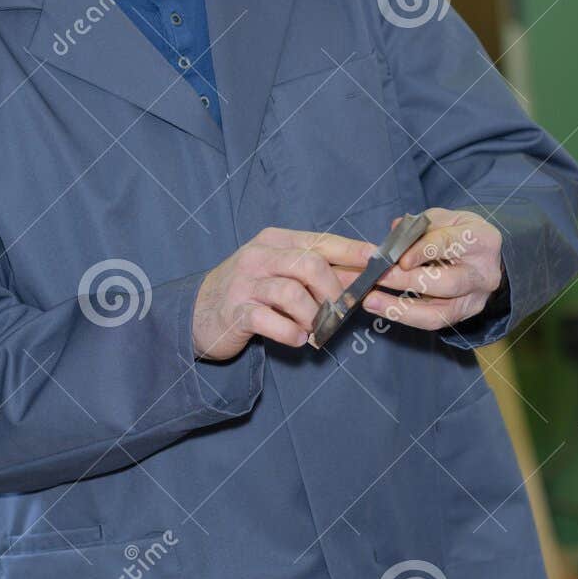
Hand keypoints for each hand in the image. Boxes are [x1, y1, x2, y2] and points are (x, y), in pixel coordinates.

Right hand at [193, 227, 374, 359]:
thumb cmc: (249, 289)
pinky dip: (292, 333)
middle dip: (334, 291)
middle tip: (340, 311)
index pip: (320, 241)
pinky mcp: (235, 313)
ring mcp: (244, 284)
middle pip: (310, 265)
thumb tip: (363, 273)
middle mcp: (258, 256)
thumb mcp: (280, 270)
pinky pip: (272, 322)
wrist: (197, 312)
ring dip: (314, 316)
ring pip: (292, 293)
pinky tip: (297, 338)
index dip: (352, 251)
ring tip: (316, 329)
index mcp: (274, 240)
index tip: (379, 260)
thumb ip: (317, 270)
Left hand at [363, 207, 504, 330]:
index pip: (450, 244)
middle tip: (379, 277)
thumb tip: (395, 230)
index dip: (424, 251)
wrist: (485, 258)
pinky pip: (431, 321)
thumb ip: (422, 224)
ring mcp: (474, 299)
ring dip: (401, 308)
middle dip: (409, 281)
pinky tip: (381, 308)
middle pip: (446, 283)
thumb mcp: (447, 218)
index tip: (401, 258)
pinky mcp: (462, 315)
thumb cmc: (461, 234)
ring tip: (371, 300)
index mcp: (482, 241)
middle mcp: (482, 274)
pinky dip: (404, 316)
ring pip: (438, 312)